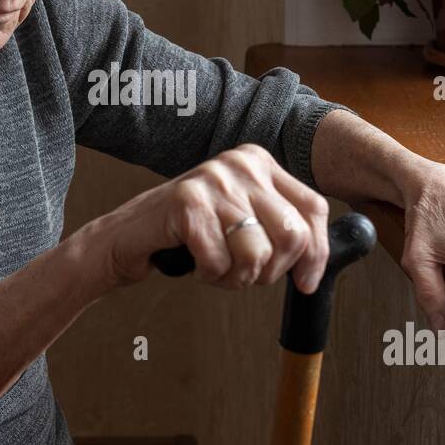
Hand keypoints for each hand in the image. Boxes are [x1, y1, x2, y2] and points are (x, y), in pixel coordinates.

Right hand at [82, 144, 331, 292]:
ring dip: (236, 277)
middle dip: (270, 271)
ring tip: (214, 265)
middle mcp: (240, 163)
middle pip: (292, 235)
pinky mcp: (187, 204)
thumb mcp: (244, 222)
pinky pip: (220, 263)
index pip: (314, 208)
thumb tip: (317, 268)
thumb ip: (281, 232)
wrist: (127, 237)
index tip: (305, 282)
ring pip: (258, 254)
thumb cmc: (188, 234)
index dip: (316, 253)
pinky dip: (208, 275)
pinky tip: (192, 261)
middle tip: (241, 272)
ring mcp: (213, 180)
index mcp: (259, 162)